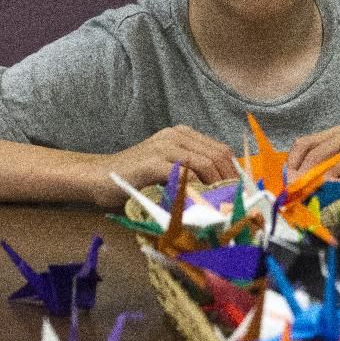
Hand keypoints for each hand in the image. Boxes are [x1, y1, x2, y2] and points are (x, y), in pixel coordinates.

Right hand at [97, 126, 236, 204]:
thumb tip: (222, 192)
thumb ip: (191, 172)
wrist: (98, 176)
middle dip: (230, 181)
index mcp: (182, 134)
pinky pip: (184, 174)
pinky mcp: (153, 162)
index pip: (220, 150)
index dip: (233, 172)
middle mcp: (175, 135)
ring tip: (221, 206)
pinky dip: (197, 190)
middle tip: (235, 203)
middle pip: (217, 155)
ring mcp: (164, 147)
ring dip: (217, 187)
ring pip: (205, 163)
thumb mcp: (168, 169)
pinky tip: (200, 205)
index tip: (240, 194)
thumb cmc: (135, 177)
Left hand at [286, 125, 339, 200]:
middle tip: (297, 195)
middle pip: (316, 152)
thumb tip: (300, 189)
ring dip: (322, 184)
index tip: (287, 184)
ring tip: (314, 200)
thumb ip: (327, 176)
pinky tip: (339, 196)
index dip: (293, 163)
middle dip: (304, 176)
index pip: (305, 143)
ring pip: (334, 161)